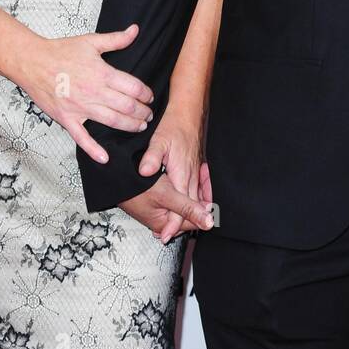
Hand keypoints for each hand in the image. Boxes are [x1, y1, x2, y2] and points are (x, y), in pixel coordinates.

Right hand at [11, 23, 153, 162]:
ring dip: (130, 126)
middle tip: (149, 115)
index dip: (146, 94)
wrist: (32, 61)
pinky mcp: (67, 118)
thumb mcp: (90, 41)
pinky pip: (82, 137)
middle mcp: (94, 92)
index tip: (150, 97)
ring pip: (112, 121)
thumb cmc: (60, 51)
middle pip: (127, 107)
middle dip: (143, 113)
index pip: (134, 88)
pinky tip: (105, 158)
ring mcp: (80, 108)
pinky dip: (94, 150)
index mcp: (102, 73)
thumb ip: (116, 39)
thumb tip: (136, 30)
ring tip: (140, 127)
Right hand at [119, 172, 213, 243]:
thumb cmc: (138, 185)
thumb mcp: (167, 196)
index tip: (211, 184)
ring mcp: (159, 211)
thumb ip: (187, 210)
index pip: (196, 219)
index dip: (206, 204)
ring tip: (199, 169)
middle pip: (190, 211)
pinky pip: (176, 198)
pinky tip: (186, 173)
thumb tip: (209, 224)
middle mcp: (162, 221)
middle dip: (200, 195)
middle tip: (204, 171)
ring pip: (184, 203)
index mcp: (166, 225)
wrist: (116, 174)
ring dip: (193, 189)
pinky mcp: (156, 202)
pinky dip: (184, 187)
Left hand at [135, 106, 210, 241]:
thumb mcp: (158, 140)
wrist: (190, 112)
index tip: (164, 235)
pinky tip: (198, 208)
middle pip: (190, 208)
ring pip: (197, 201)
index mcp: (181, 174)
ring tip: (179, 229)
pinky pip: (203, 190)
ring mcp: (196, 172)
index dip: (172, 223)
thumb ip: (152, 158)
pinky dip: (201, 201)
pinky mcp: (198, 167)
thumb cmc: (174, 126)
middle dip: (180, 225)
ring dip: (191, 215)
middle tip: (166, 237)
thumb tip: (145, 172)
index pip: (179, 206)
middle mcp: (191, 176)